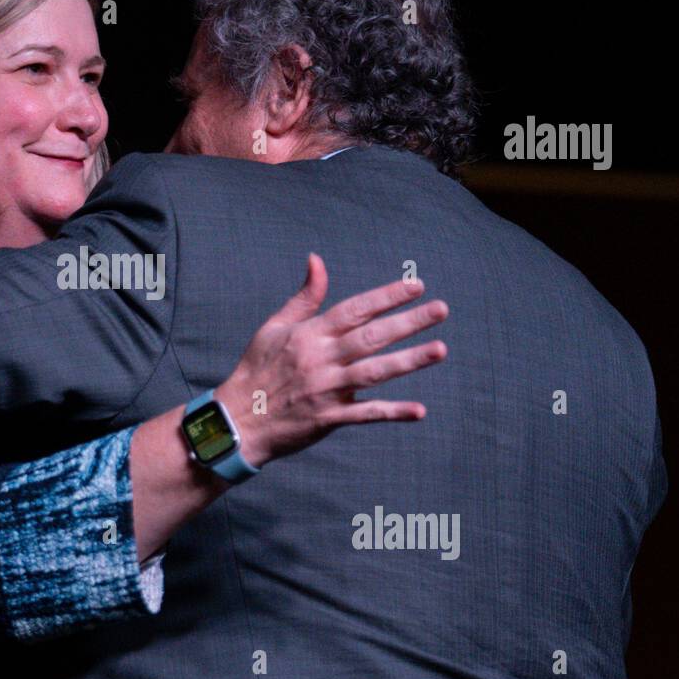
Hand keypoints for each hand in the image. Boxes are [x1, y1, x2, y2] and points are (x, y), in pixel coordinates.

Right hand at [214, 254, 447, 468]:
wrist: (237, 419)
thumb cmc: (256, 369)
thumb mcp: (274, 326)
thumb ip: (304, 297)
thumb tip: (317, 260)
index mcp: (310, 334)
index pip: (355, 309)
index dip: (386, 297)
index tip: (416, 286)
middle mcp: (321, 359)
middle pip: (372, 336)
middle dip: (408, 321)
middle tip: (441, 309)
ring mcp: (326, 389)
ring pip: (374, 372)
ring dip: (409, 361)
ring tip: (441, 349)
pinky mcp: (328, 418)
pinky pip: (365, 414)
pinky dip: (392, 412)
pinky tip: (419, 410)